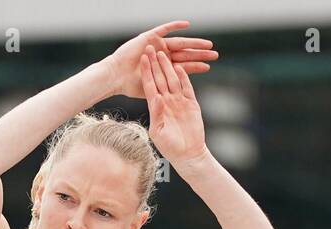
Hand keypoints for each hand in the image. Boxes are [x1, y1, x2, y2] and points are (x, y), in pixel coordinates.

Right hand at [101, 20, 216, 99]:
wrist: (115, 76)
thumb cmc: (130, 87)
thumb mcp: (155, 94)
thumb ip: (167, 93)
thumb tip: (182, 101)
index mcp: (164, 70)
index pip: (184, 67)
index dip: (195, 67)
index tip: (208, 67)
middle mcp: (162, 57)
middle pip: (185, 55)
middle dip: (200, 54)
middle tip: (215, 54)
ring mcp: (156, 47)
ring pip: (179, 43)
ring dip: (193, 43)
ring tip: (207, 43)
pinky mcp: (149, 37)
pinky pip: (164, 29)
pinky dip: (175, 26)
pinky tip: (188, 25)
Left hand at [141, 49, 206, 166]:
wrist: (188, 155)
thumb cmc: (170, 147)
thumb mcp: (158, 132)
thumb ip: (156, 114)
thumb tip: (156, 98)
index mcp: (156, 107)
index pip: (149, 85)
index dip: (146, 72)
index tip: (141, 59)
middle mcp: (167, 102)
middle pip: (160, 79)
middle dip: (155, 64)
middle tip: (151, 48)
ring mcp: (179, 102)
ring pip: (173, 80)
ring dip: (168, 67)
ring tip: (164, 53)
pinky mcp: (191, 104)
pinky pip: (187, 87)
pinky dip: (184, 77)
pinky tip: (180, 67)